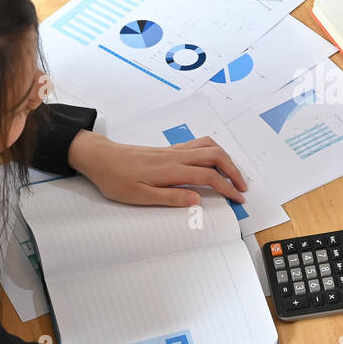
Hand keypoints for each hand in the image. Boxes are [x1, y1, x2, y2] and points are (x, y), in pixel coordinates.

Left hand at [66, 131, 247, 206]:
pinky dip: (213, 152)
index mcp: (171, 170)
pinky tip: (212, 162)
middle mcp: (176, 156)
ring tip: (232, 175)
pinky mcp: (169, 150)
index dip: (227, 187)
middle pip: (215, 156)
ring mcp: (173, 151)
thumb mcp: (139, 196)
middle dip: (234, 170)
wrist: (100, 158)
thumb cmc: (116, 179)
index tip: (238, 199)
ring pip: (209, 147)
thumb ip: (170, 197)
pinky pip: (198, 145)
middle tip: (242, 187)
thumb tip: (196, 198)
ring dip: (226, 159)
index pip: (209, 177)